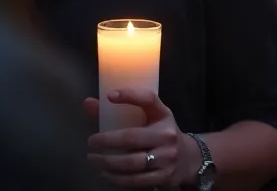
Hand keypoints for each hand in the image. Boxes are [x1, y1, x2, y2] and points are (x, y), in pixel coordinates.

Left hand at [85, 89, 200, 188]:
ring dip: (107, 162)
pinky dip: (116, 177)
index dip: (130, 95)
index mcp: (164, 116)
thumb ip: (121, 110)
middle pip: (131, 137)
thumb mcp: (150, 118)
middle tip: (91, 142)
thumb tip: (88, 103)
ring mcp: (166, 158)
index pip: (149, 100)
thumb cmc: (162, 134)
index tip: (110, 96)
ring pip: (131, 162)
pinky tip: (105, 173)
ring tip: (93, 159)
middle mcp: (167, 135)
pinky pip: (135, 180)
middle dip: (106, 141)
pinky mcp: (163, 177)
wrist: (188, 158)